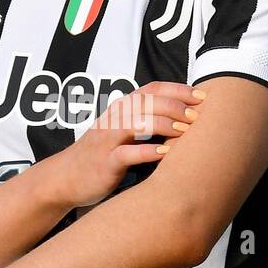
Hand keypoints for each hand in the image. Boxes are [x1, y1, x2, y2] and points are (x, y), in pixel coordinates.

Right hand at [53, 80, 205, 209]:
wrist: (66, 177)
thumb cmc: (102, 154)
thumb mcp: (121, 131)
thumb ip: (144, 120)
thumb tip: (183, 117)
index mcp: (121, 109)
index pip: (151, 89)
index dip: (177, 89)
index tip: (201, 97)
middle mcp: (114, 118)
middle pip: (146, 102)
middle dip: (175, 105)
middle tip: (197, 116)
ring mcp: (108, 140)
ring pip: (136, 122)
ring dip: (164, 124)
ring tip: (185, 131)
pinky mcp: (105, 162)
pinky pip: (127, 153)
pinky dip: (147, 152)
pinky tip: (165, 154)